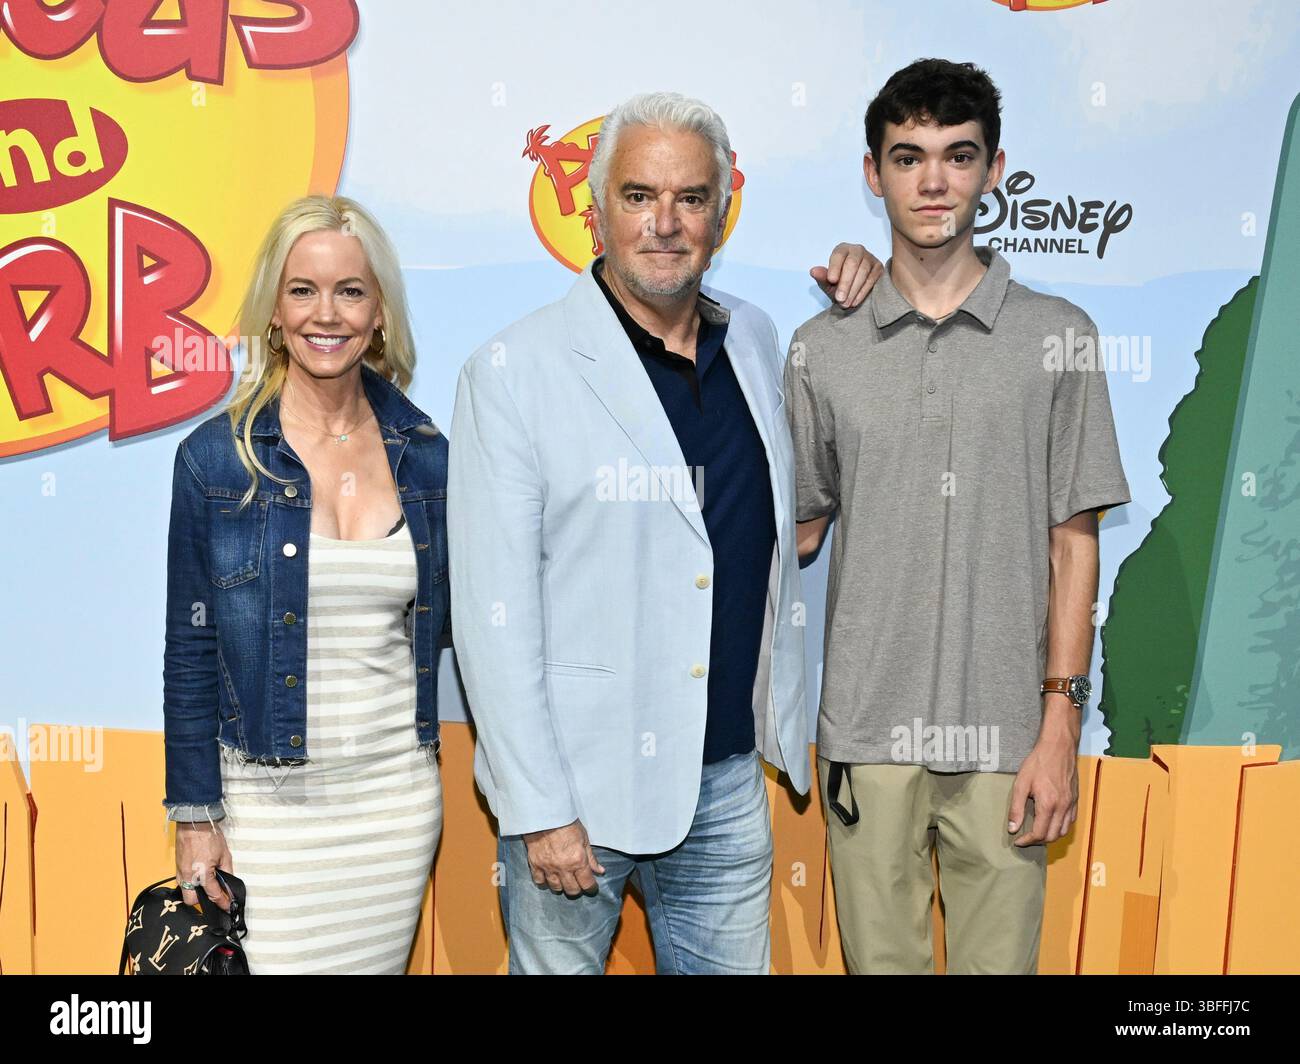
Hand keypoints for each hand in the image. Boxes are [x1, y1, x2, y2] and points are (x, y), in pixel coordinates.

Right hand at [176, 822, 233, 911]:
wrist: (194, 823)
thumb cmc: (209, 836)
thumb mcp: (225, 855)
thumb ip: (227, 872)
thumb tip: (229, 884)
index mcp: (202, 874)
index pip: (213, 895)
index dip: (223, 903)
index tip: (227, 906)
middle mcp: (188, 877)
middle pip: (192, 901)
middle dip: (203, 901)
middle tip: (214, 894)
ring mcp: (180, 872)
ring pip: (185, 892)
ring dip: (196, 892)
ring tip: (207, 884)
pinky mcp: (176, 868)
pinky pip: (182, 882)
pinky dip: (190, 883)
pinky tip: (198, 877)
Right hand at [522, 819, 604, 896]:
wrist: (545, 815)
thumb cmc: (566, 824)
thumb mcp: (584, 838)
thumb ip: (591, 858)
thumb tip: (600, 871)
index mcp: (578, 860)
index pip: (587, 883)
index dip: (591, 888)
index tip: (592, 887)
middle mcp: (563, 867)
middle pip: (572, 890)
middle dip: (577, 889)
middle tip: (578, 883)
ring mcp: (548, 867)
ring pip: (556, 888)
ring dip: (562, 887)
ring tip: (564, 881)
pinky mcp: (535, 864)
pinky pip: (539, 881)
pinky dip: (544, 882)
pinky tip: (548, 878)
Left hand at [810, 243, 883, 308]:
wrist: (852, 292)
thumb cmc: (838, 284)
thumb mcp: (827, 283)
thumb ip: (821, 277)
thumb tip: (813, 271)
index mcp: (842, 250)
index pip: (838, 256)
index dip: (835, 268)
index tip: (831, 281)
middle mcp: (857, 250)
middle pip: (852, 264)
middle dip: (845, 283)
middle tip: (840, 299)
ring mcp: (869, 258)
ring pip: (863, 272)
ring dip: (854, 290)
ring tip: (846, 304)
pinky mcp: (878, 268)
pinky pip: (872, 279)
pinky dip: (863, 292)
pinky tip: (855, 301)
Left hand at [1008, 706, 1079, 845]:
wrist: (1058, 747)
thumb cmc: (1038, 763)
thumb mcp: (1021, 783)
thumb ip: (1016, 808)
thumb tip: (1013, 828)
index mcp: (1048, 805)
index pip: (1039, 833)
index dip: (1027, 841)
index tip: (1017, 840)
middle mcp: (1063, 808)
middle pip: (1052, 836)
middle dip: (1038, 841)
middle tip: (1025, 837)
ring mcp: (1071, 804)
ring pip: (1063, 831)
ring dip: (1050, 836)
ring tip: (1037, 832)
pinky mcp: (1075, 799)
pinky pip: (1070, 821)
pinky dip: (1060, 827)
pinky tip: (1050, 822)